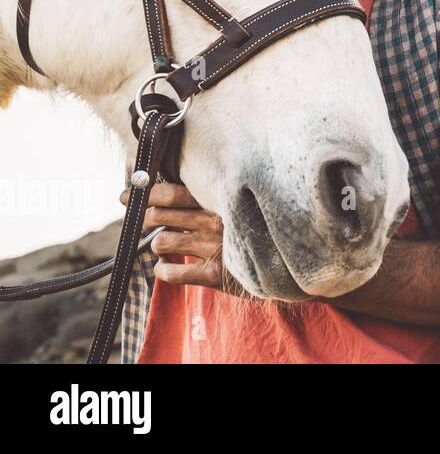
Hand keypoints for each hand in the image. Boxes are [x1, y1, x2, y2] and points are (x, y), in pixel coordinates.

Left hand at [119, 182, 246, 296]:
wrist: (284, 264)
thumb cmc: (254, 230)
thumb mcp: (235, 207)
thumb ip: (205, 200)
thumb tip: (165, 193)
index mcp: (218, 201)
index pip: (171, 192)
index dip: (143, 194)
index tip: (127, 196)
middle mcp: (215, 221)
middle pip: (158, 216)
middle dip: (143, 220)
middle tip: (142, 223)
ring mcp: (215, 247)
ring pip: (161, 242)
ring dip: (156, 245)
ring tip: (164, 246)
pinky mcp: (214, 274)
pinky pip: (170, 273)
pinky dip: (162, 270)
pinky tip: (168, 268)